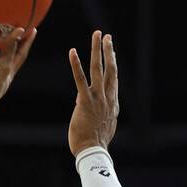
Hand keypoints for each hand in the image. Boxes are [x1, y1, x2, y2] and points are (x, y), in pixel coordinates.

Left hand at [68, 31, 118, 156]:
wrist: (93, 152)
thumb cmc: (96, 144)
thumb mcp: (103, 126)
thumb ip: (101, 114)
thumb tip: (94, 108)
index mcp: (112, 103)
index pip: (114, 78)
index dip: (113, 63)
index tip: (111, 51)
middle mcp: (107, 97)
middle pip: (110, 69)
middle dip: (108, 50)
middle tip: (106, 36)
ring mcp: (97, 98)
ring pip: (98, 69)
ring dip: (97, 50)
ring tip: (96, 35)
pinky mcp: (85, 102)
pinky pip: (80, 80)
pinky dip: (76, 65)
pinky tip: (73, 52)